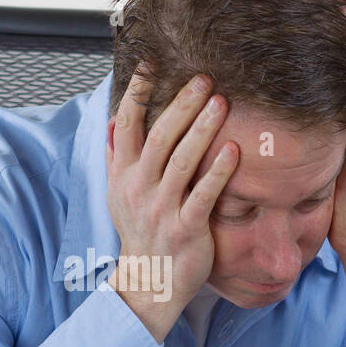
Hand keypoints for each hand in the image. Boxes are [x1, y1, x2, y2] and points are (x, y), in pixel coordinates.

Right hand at [106, 66, 237, 341]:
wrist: (150, 283)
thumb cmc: (141, 235)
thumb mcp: (119, 196)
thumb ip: (116, 158)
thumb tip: (111, 122)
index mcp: (123, 176)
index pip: (125, 125)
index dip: (137, 93)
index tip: (152, 63)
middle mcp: (138, 189)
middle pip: (158, 137)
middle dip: (181, 105)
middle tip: (203, 79)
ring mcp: (161, 210)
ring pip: (181, 162)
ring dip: (201, 130)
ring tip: (221, 102)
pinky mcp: (186, 229)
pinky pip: (203, 195)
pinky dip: (218, 172)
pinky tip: (233, 150)